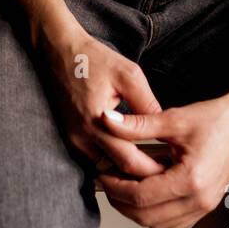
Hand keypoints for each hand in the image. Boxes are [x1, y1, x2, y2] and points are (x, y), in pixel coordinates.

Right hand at [32, 20, 168, 181]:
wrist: (59, 52)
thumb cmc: (93, 59)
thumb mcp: (129, 75)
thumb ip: (146, 104)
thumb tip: (164, 128)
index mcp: (98, 123)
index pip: (129, 161)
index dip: (152, 169)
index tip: (170, 169)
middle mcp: (82, 138)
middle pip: (117, 171)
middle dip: (142, 175)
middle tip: (165, 172)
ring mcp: (73, 140)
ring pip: (104, 170)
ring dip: (125, 171)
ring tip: (150, 164)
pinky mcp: (70, 138)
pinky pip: (94, 160)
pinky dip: (111, 162)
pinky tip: (129, 154)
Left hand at [94, 92, 228, 227]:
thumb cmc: (215, 119)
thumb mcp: (174, 119)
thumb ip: (138, 124)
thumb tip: (108, 121)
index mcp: (191, 179)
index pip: (141, 196)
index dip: (116, 188)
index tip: (103, 175)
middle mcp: (199, 199)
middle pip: (147, 217)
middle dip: (122, 202)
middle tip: (108, 182)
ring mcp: (205, 206)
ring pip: (159, 225)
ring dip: (138, 211)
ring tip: (124, 187)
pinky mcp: (206, 205)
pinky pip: (174, 223)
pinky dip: (156, 214)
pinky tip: (147, 193)